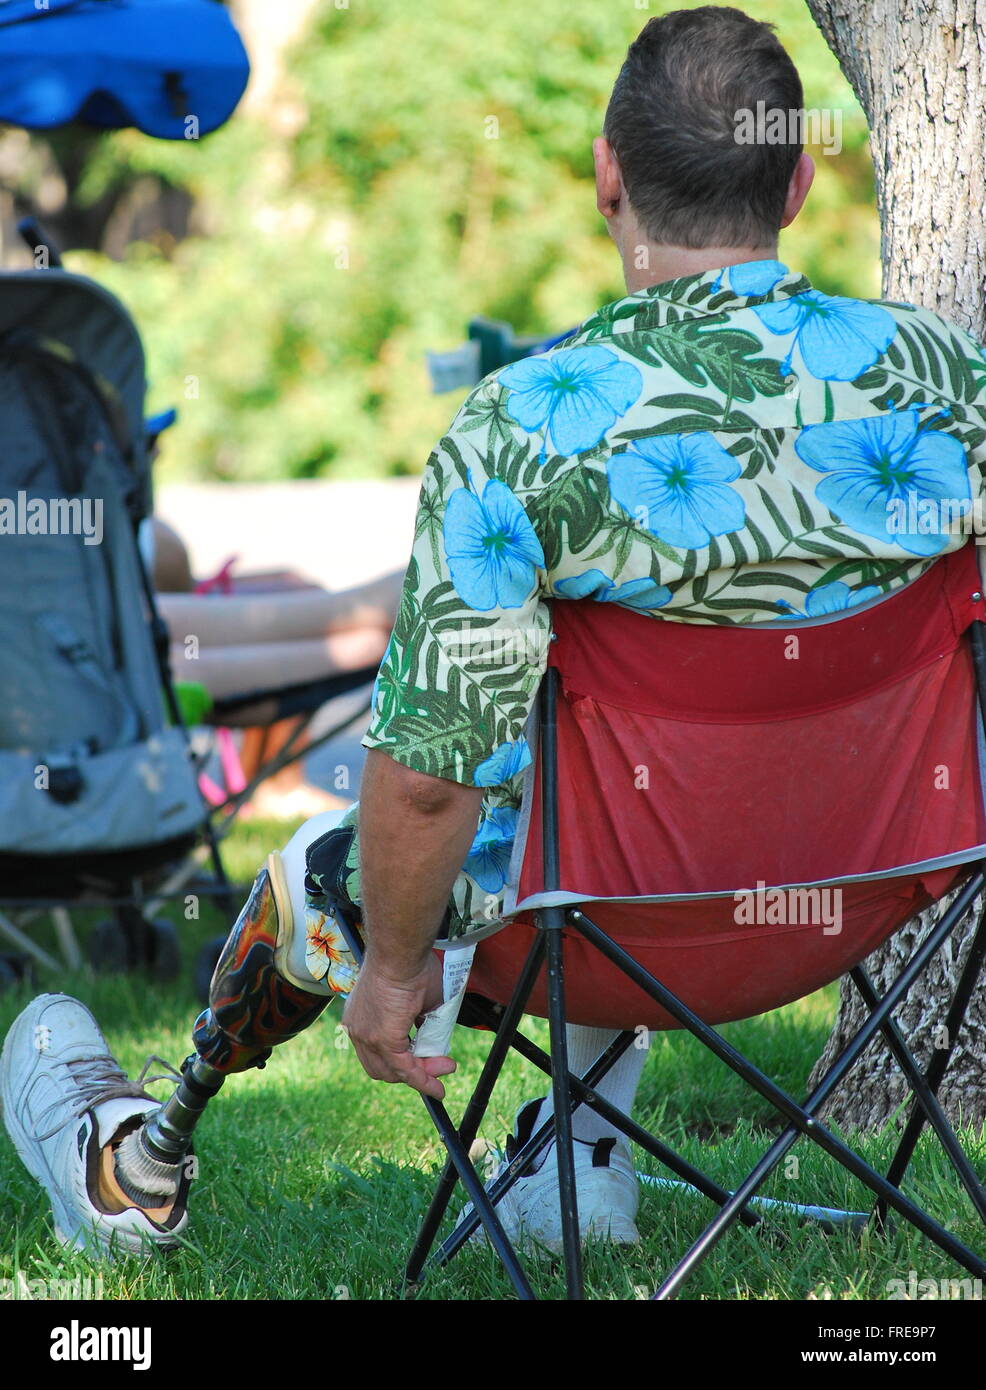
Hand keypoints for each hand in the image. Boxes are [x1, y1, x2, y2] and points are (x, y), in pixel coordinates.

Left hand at [341, 952, 454, 1099]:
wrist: (401, 950)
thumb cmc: (410, 962)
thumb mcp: (418, 998)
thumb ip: (421, 1021)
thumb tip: (431, 1036)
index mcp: (362, 1016)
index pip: (378, 1050)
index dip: (404, 1058)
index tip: (427, 1059)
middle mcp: (357, 1028)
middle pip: (383, 1066)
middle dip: (414, 1070)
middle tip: (441, 1065)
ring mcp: (366, 1035)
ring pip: (393, 1071)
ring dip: (421, 1075)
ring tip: (445, 1069)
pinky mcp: (382, 1039)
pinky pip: (404, 1068)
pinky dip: (421, 1079)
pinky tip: (436, 1085)